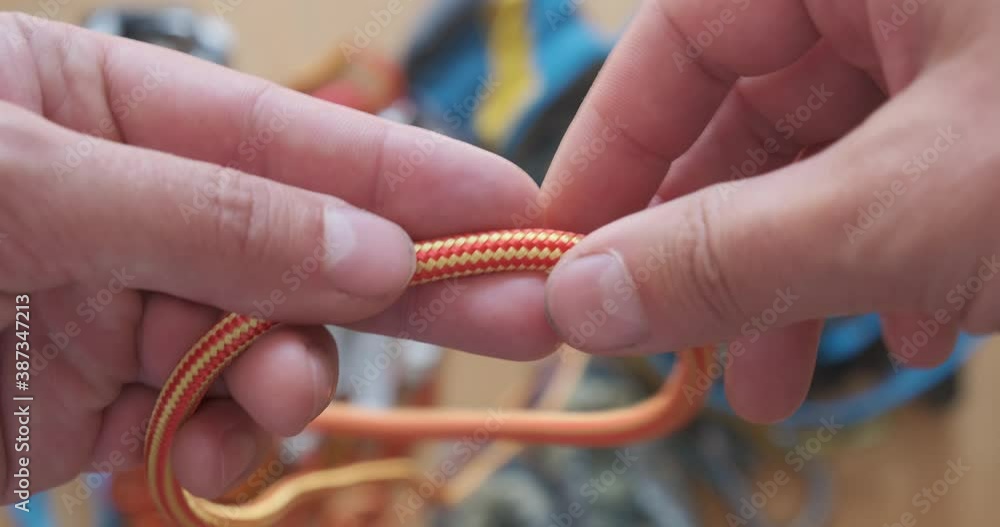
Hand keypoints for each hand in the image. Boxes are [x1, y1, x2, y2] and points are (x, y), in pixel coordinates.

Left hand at [0, 14, 552, 501]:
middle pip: (303, 242)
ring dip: (290, 373)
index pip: (288, 136)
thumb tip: (373, 251)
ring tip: (284, 397)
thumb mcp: (28, 184)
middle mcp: (130, 203)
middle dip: (408, 282)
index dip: (405, 172)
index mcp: (103, 106)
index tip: (513, 205)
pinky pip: (199, 421)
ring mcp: (117, 306)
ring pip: (259, 340)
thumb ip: (206, 212)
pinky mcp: (100, 404)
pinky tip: (206, 450)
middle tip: (521, 314)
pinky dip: (221, 441)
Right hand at [540, 0, 999, 422]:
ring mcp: (958, 52)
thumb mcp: (907, 208)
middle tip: (677, 346)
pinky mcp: (993, 118)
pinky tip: (910, 332)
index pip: (680, 39)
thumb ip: (733, 254)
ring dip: (796, 281)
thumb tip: (580, 301)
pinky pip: (906, 182)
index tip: (570, 259)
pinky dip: (888, 265)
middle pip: (748, 118)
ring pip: (827, 166)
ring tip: (779, 385)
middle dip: (715, 251)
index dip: (612, 153)